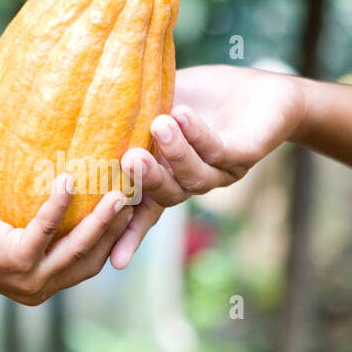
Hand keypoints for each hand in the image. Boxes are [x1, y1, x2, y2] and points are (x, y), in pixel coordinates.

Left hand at [0, 175, 132, 304]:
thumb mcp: (19, 233)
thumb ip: (48, 227)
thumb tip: (81, 189)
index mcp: (45, 286)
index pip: (91, 264)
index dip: (115, 241)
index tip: (133, 214)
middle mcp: (40, 290)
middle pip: (92, 258)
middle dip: (117, 229)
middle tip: (135, 197)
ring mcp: (30, 279)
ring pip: (77, 246)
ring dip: (101, 219)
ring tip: (119, 192)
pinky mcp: (16, 261)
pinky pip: (45, 228)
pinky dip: (60, 204)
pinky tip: (69, 181)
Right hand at [111, 65, 304, 267]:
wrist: (263, 89)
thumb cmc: (203, 96)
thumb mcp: (157, 101)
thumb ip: (128, 108)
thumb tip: (88, 104)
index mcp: (168, 174)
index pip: (144, 210)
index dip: (129, 235)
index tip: (114, 262)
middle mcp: (192, 181)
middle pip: (167, 196)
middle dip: (147, 181)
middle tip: (129, 160)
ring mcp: (220, 172)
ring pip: (194, 178)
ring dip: (176, 154)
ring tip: (160, 123)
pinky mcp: (245, 155)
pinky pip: (220, 151)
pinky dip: (200, 136)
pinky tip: (184, 116)